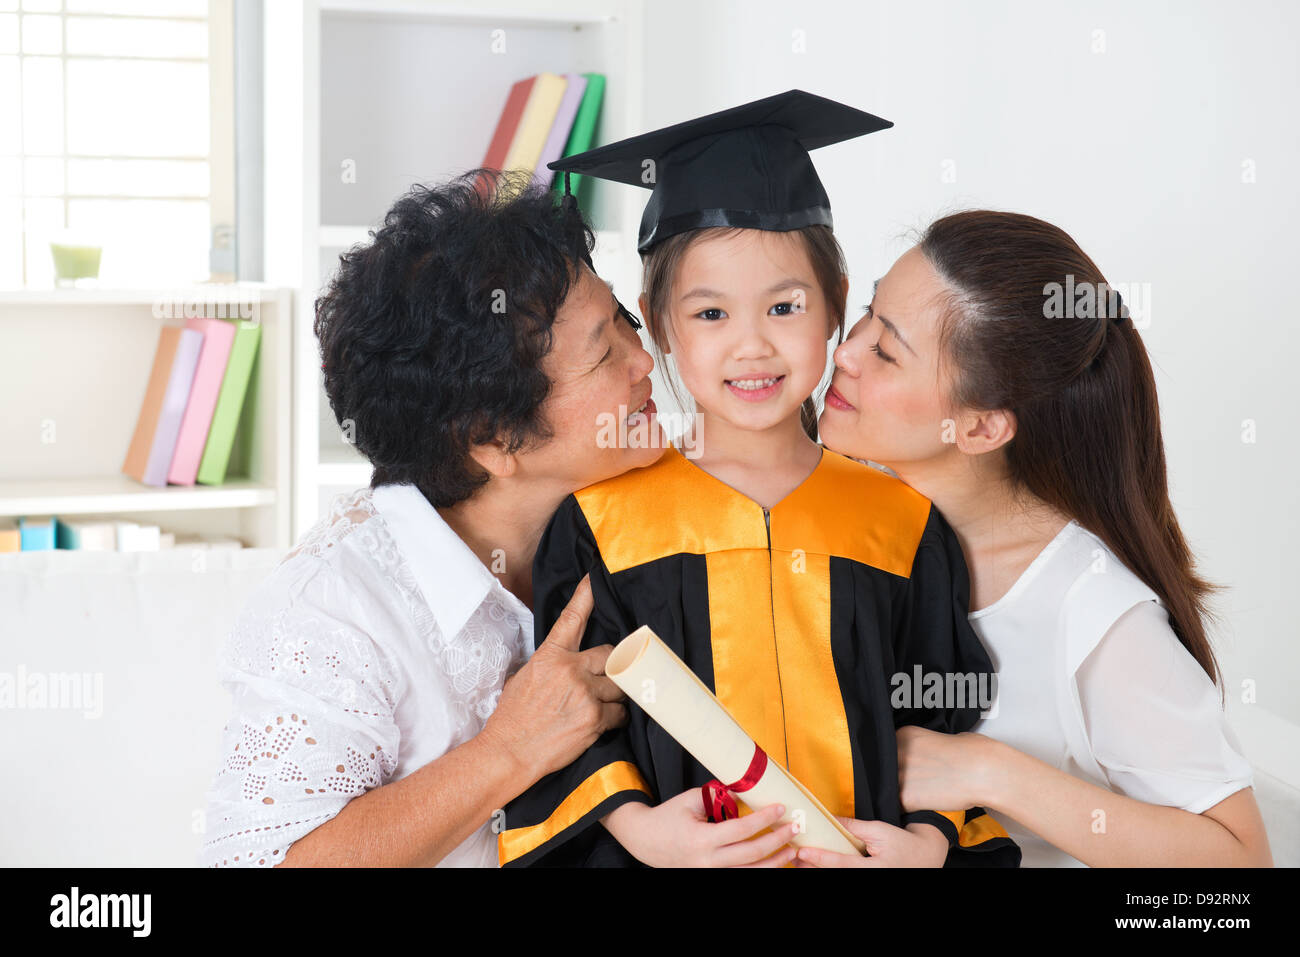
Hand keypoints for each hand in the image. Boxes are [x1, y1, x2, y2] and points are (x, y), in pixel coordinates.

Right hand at [481, 575, 626, 781]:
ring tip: (598, 707)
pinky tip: (601, 723)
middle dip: (613, 668)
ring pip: (620, 685)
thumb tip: (567, 659)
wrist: (510, 752)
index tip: (596, 578)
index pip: (572, 619)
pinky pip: (620, 712)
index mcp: (550, 656)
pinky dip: (616, 718)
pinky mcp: (594, 717)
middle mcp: (570, 669)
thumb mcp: (524, 678)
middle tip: (604, 681)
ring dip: (615, 696)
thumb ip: (550, 664)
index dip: (587, 595)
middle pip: (612, 655)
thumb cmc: (514, 718)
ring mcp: (584, 693)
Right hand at [602, 789, 798, 867]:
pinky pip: (740, 875)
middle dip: (778, 841)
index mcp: (701, 840)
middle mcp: (707, 862)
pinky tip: (772, 861)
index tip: (780, 808)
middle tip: (794, 828)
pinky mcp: (710, 876)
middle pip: (752, 855)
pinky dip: (759, 869)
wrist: (645, 841)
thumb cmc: (667, 818)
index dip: (764, 819)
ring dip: (775, 862)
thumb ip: (718, 797)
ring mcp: (709, 873)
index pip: (741, 830)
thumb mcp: (690, 800)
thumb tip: (746, 792)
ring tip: (792, 850)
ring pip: (750, 872)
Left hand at [794, 817, 947, 867]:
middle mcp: (870, 878)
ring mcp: (867, 881)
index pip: (842, 864)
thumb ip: (853, 828)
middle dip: (813, 866)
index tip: (803, 851)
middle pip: (836, 874)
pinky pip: (845, 875)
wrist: (924, 858)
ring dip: (817, 869)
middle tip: (793, 856)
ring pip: (838, 876)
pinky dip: (830, 868)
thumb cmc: (904, 844)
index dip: (821, 857)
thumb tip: (830, 819)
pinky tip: (815, 864)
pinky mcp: (865, 880)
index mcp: (875, 869)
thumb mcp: (878, 831)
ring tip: (798, 861)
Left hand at [897, 726, 997, 812]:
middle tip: (919, 785)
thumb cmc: (974, 753)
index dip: (901, 765)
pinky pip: (898, 807)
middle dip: (899, 779)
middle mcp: (895, 751)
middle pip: (886, 771)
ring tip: (925, 795)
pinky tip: (925, 805)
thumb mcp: (944, 737)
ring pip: (889, 789)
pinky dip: (908, 809)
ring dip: (901, 794)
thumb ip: (928, 746)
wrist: (984, 770)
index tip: (914, 771)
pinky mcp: (905, 797)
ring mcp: (897, 774)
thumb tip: (928, 754)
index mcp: (904, 734)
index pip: (889, 753)